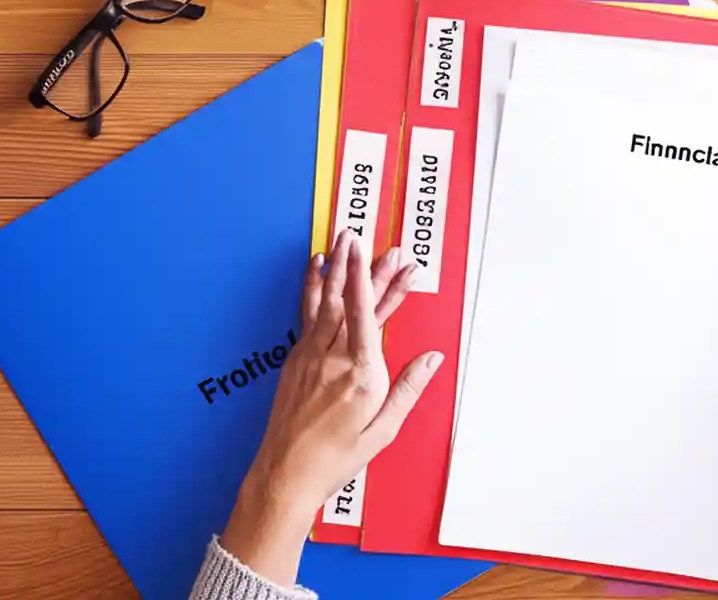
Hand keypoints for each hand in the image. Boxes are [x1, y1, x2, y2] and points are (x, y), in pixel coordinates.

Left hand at [221, 231, 443, 584]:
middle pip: (350, 302)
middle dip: (364, 268)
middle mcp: (332, 359)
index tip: (371, 252)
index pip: (364, 313)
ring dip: (338, 270)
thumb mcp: (384, 429)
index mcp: (360, 374)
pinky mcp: (296, 361)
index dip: (367, 278)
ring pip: (326, 303)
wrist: (285, 475)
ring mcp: (309, 357)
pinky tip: (317, 271)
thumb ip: (408, 388)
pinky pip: (308, 315)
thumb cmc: (334, 459)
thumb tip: (432, 359)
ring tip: (344, 243)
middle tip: (377, 243)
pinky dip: (314, 289)